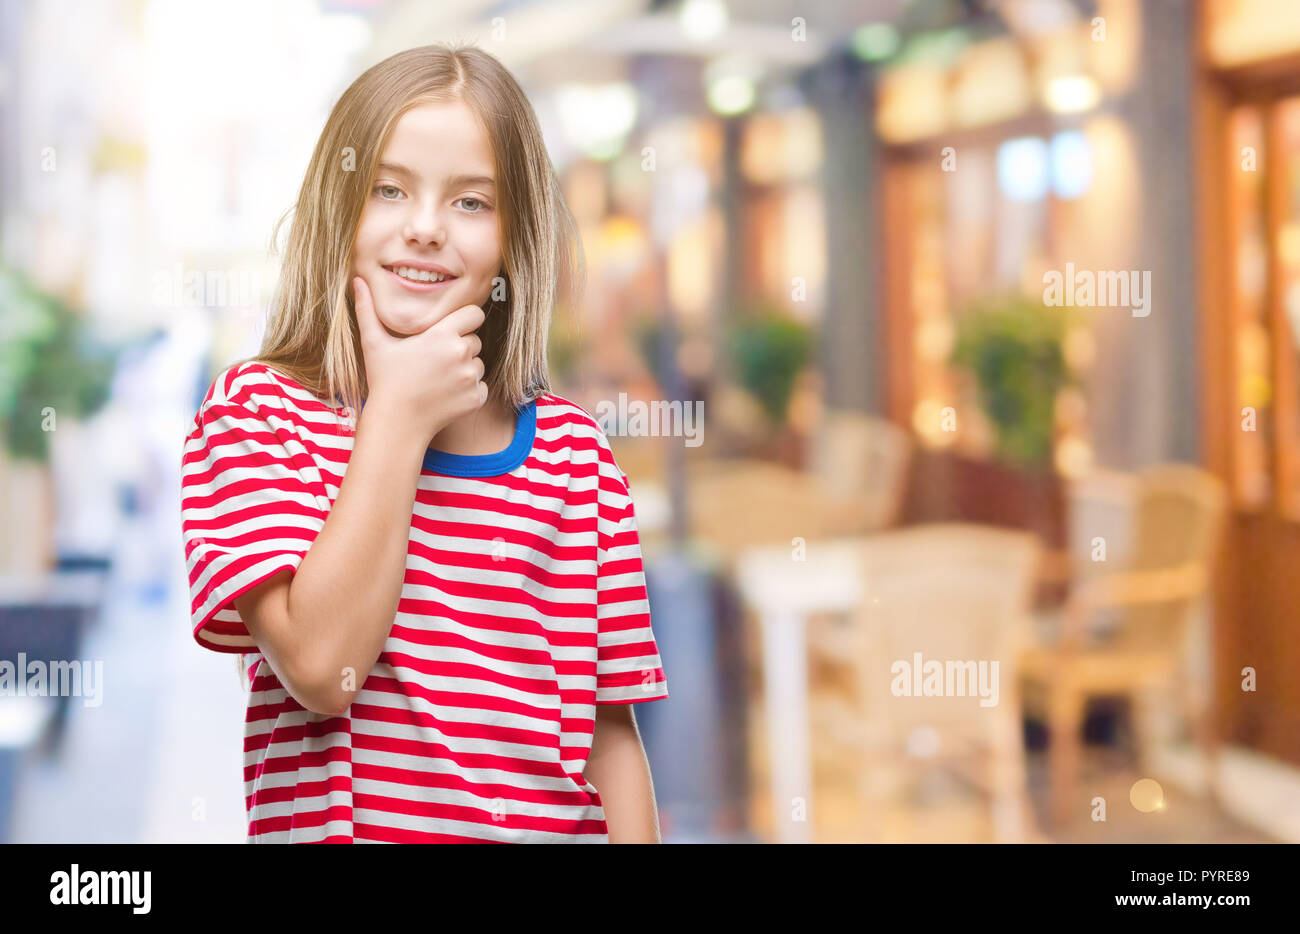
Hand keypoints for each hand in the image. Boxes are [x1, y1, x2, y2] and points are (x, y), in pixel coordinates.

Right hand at [352, 275, 487, 440]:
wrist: (396, 423)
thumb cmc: (384, 381)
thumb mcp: (374, 343)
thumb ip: (368, 309)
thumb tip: (358, 280)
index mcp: (442, 335)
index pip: (474, 314)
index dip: (464, 320)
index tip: (451, 330)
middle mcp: (461, 353)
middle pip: (475, 340)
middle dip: (460, 346)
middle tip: (435, 360)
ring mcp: (471, 377)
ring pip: (478, 364)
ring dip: (465, 368)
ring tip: (438, 378)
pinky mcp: (476, 397)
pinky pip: (481, 386)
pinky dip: (469, 390)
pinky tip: (446, 394)